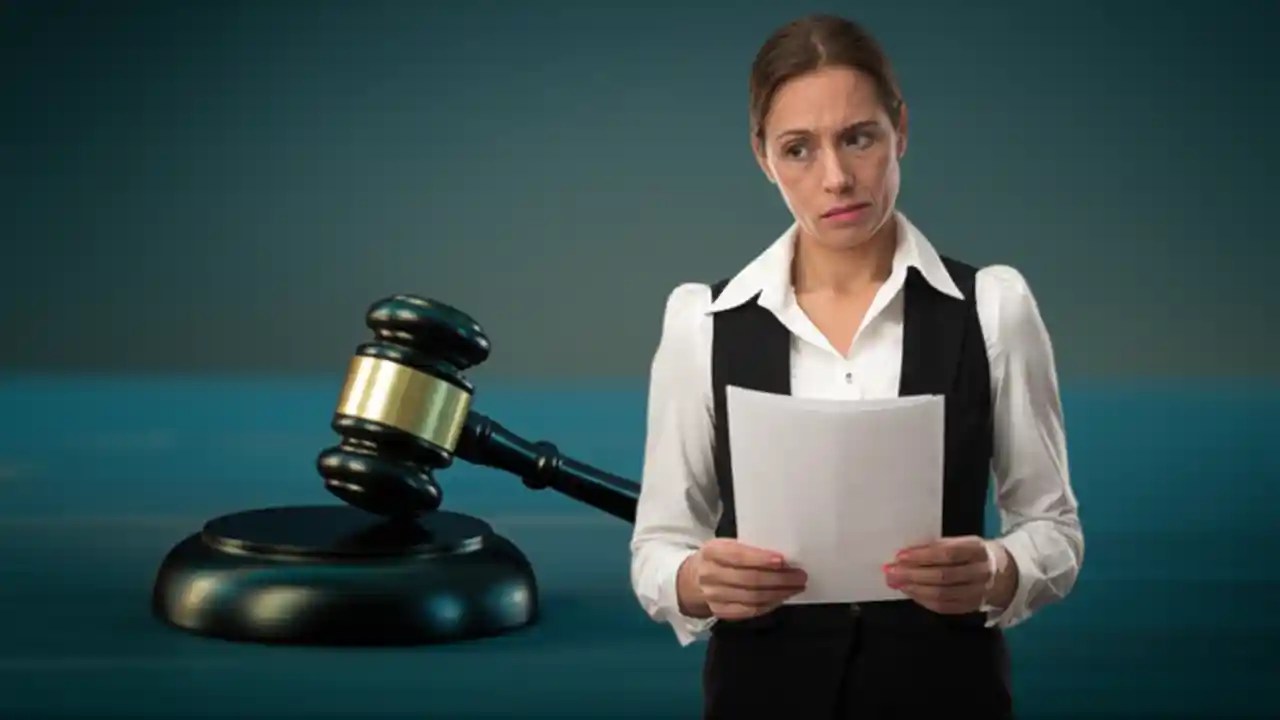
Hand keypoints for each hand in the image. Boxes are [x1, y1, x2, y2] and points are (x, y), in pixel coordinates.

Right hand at [677, 539, 806, 620]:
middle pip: (749, 580)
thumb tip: (782, 557)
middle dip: (779, 579)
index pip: (737, 556)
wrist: (692, 579)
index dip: (760, 559)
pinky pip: (749, 611)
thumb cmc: (719, 558)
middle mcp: (710, 574)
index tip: (782, 560)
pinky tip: (781, 598)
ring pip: (752, 598)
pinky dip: (769, 605)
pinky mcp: (720, 612)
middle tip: (799, 576)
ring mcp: (714, 596)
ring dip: (779, 593)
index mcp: (712, 551)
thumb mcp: (725, 546)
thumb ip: (748, 549)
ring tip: (796, 587)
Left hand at [884, 536, 1011, 614]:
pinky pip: (945, 607)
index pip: (948, 553)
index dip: (922, 556)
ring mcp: (978, 593)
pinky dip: (924, 601)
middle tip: (891, 572)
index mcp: (978, 550)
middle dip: (912, 575)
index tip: (900, 556)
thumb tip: (908, 553)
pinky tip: (910, 593)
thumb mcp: (964, 542)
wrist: (1007, 573)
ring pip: (943, 595)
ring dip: (915, 590)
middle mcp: (981, 573)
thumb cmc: (975, 553)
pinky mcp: (972, 608)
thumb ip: (940, 546)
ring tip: (896, 583)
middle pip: (943, 577)